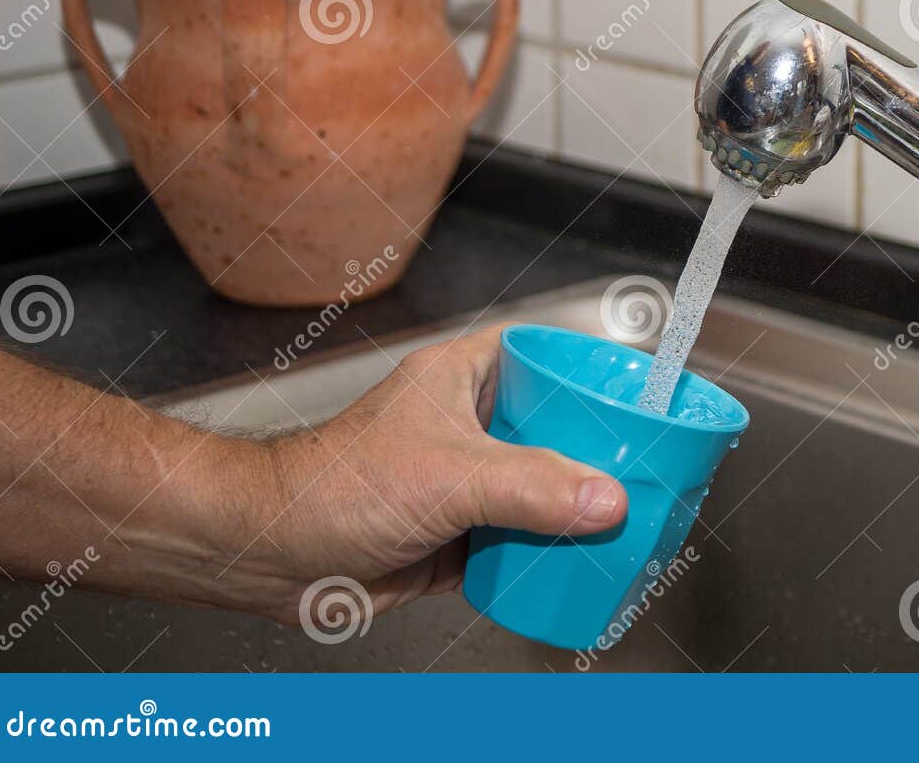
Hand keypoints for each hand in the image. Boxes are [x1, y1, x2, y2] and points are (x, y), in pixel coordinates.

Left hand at [212, 324, 627, 623]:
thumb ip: (532, 486)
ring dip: (576, 509)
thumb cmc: (332, 485)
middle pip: (557, 429)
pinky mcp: (459, 535)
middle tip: (647, 468)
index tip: (641, 393)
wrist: (271, 556)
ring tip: (629, 518)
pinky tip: (580, 563)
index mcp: (466, 377)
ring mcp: (466, 480)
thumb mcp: (450, 477)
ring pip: (542, 488)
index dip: (595, 370)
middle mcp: (470, 424)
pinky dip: (548, 553)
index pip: (548, 355)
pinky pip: (521, 540)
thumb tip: (605, 499)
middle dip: (599, 454)